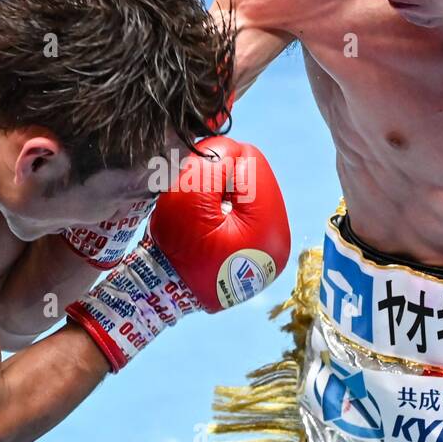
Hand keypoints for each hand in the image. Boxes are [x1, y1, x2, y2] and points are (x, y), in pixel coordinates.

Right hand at [66, 137, 291, 370]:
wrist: (163, 293)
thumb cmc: (179, 249)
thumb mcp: (190, 200)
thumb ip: (211, 165)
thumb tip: (227, 148)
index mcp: (271, 227)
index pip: (252, 165)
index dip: (221, 159)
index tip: (196, 172)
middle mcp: (279, 238)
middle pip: (254, 179)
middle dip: (224, 177)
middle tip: (197, 193)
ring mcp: (268, 247)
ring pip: (249, 194)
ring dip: (223, 191)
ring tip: (201, 208)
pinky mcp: (255, 251)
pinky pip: (244, 212)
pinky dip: (224, 206)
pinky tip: (207, 218)